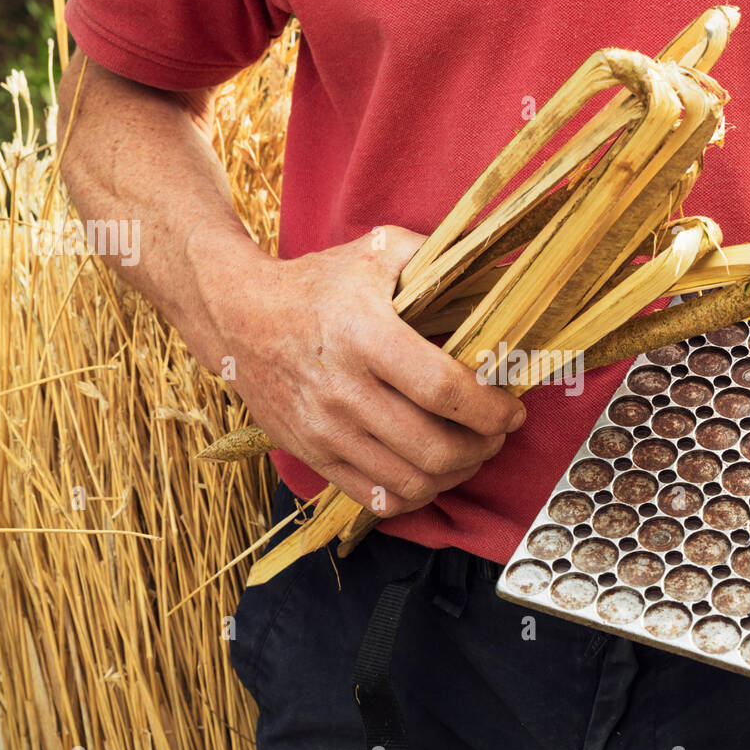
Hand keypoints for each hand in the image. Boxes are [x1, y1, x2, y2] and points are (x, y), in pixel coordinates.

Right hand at [203, 227, 524, 516]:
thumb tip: (503, 271)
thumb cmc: (317, 284)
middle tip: (496, 432)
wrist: (238, 315)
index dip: (490, 408)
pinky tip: (431, 469)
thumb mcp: (377, 251)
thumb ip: (439, 258)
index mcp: (364, 334)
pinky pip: (379, 499)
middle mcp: (342, 389)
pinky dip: (417, 494)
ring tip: (471, 450)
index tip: (511, 408)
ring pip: (413, 481)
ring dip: (457, 473)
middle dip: (483, 446)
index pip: (443, 389)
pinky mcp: (313, 455)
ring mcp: (325, 429)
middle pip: (434, 447)